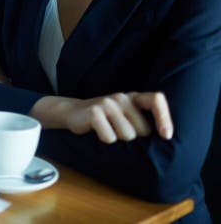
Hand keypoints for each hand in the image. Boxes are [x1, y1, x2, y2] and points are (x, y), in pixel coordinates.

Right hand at [31, 92, 172, 143]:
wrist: (72, 112)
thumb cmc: (105, 119)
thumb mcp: (125, 115)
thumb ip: (141, 121)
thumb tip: (164, 139)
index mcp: (133, 98)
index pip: (156, 100)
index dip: (164, 117)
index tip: (166, 135)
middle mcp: (122, 98)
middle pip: (142, 130)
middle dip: (134, 138)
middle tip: (118, 131)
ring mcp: (107, 103)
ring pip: (127, 136)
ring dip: (118, 140)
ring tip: (107, 131)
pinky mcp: (94, 112)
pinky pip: (110, 138)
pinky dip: (105, 140)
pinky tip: (96, 132)